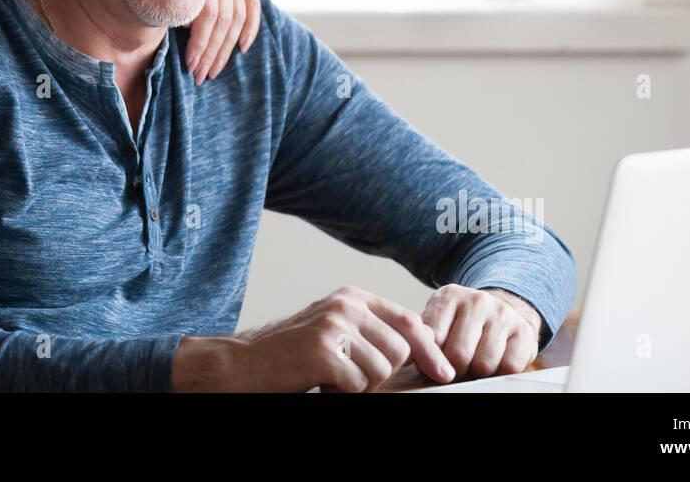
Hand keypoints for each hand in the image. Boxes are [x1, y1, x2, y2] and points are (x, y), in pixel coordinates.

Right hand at [173, 285, 455, 391]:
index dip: (430, 349)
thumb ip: (372, 330)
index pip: (408, 321)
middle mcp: (345, 305)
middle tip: (347, 376)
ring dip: (360, 385)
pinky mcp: (323, 351)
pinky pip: (357, 384)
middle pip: (398, 351)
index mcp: (352, 296)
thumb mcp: (336, 330)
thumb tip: (424, 348)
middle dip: (382, 374)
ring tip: (330, 377)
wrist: (245, 364)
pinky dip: (342, 392)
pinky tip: (319, 382)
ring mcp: (334, 326)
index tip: (444, 372)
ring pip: (381, 370)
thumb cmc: (292, 353)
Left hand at [184, 0, 259, 84]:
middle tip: (200, 75)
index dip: (200, 42)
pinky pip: (253, 5)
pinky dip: (251, 28)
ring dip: (226, 48)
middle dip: (211, 52)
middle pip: (223, 19)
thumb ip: (175, 0)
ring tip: (213, 70)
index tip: (190, 64)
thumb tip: (186, 26)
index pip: (207, 13)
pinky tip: (242, 48)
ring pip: (237, 17)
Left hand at [418, 284, 541, 381]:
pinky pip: (509, 367)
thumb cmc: (463, 322)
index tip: (434, 362)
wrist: (503, 309)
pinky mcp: (524, 331)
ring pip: (484, 364)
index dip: (432, 358)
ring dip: (477, 374)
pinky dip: (499, 373)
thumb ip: (427, 334)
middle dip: (455, 370)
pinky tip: (494, 363)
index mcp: (449, 296)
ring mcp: (502, 314)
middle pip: (458, 354)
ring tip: (474, 366)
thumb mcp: (440, 319)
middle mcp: (477, 300)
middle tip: (456, 369)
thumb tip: (417, 353)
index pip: (433, 338)